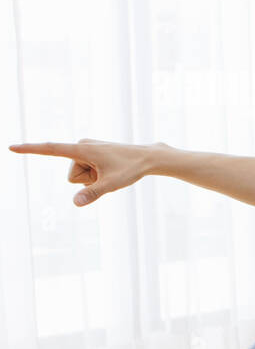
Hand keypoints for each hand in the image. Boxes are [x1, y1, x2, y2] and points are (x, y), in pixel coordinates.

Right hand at [9, 139, 153, 205]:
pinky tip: (111, 169)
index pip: (50, 150)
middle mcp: (81, 145)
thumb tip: (75, 203)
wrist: (148, 158)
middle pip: (72, 176)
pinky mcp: (91, 151)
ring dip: (94, 178)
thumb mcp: (111, 184)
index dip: (30, 150)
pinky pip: (86, 172)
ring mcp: (86, 148)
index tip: (11, 147)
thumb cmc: (131, 169)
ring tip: (111, 171)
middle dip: (88, 180)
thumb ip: (92, 194)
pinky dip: (97, 176)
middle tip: (108, 173)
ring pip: (79, 176)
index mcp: (81, 149)